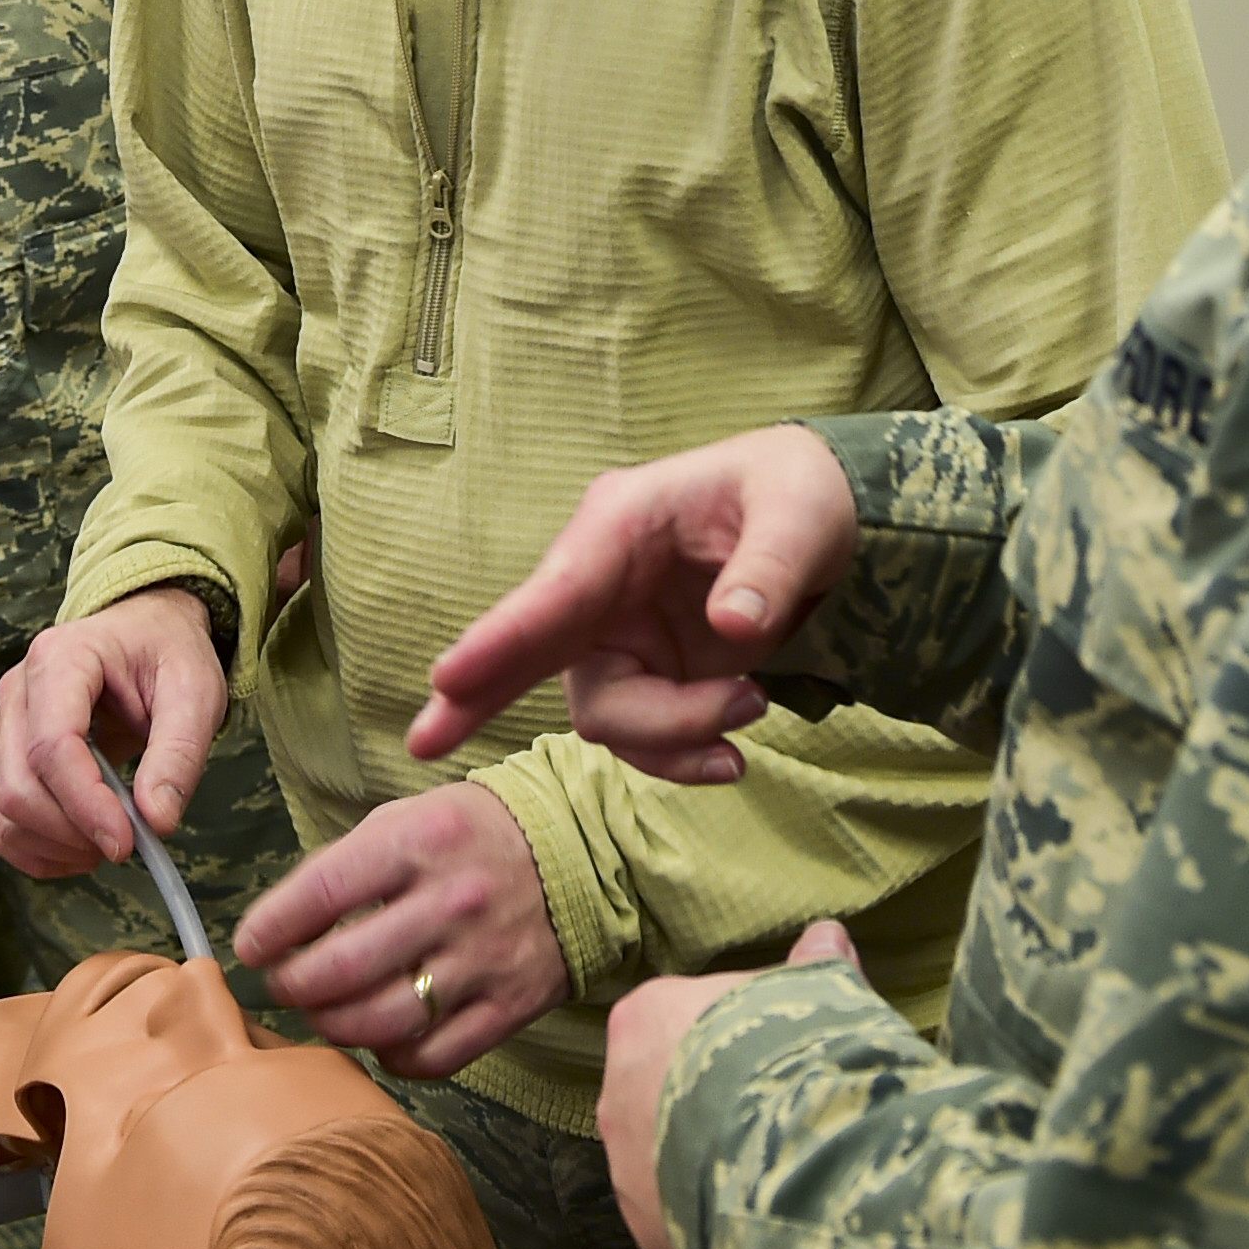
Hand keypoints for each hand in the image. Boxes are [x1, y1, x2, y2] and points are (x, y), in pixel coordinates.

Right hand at [0, 586, 224, 875]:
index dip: (85, 804)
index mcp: (60, 659)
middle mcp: (17, 692)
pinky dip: (37, 851)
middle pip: (19, 786)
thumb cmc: (168, 653)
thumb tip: (157, 820)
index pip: (51, 745)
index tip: (127, 841)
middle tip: (130, 841)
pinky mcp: (4, 758)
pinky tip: (82, 846)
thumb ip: (179, 753)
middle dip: (74, 832)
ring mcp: (4, 727)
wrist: (145, 635)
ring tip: (111, 840)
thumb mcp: (195, 691)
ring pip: (3, 812)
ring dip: (56, 846)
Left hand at [230, 781, 572, 1079]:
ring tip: (319, 1012)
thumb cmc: (469, 835)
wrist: (578, 853)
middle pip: (343, 968)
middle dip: (292, 985)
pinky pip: (434, 1056)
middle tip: (279, 983)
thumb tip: (280, 927)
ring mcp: (484, 960)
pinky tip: (378, 1035)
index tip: (250, 945)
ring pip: (383, 1020)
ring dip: (333, 1025)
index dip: (271, 928)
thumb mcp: (405, 819)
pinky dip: (392, 1055)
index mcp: (418, 841)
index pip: (320, 894)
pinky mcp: (510, 1006)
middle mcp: (451, 902)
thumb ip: (343, 866)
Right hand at [410, 425, 861, 780]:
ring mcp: (616, 632)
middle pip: (533, 653)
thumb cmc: (798, 494)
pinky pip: (638, 734)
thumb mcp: (801, 516)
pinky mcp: (643, 671)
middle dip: (481, 697)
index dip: (501, 639)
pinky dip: (679, 754)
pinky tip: (729, 755)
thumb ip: (770, 570)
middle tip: (425, 744)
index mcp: (620, 524)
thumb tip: (734, 629)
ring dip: (669, 735)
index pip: (555, 589)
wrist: (823, 520)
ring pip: (602, 712)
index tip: (446, 678)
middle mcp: (600, 581)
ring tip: (752, 708)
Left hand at [600, 917, 858, 1248]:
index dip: (745, 1033)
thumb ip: (817, 968)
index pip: (690, 1017)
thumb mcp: (820, 996)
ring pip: (676, 1163)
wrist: (789, 1171)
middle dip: (722, 1102)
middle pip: (674, 1092)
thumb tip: (828, 936)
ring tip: (785, 1175)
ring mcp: (628, 1175)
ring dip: (720, 1167)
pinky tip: (773, 1220)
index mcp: (645, 1020)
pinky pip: (691, 1224)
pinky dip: (725, 1223)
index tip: (786, 1053)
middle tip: (786, 1115)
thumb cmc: (796, 1062)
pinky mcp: (653, 1241)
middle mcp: (617, 1095)